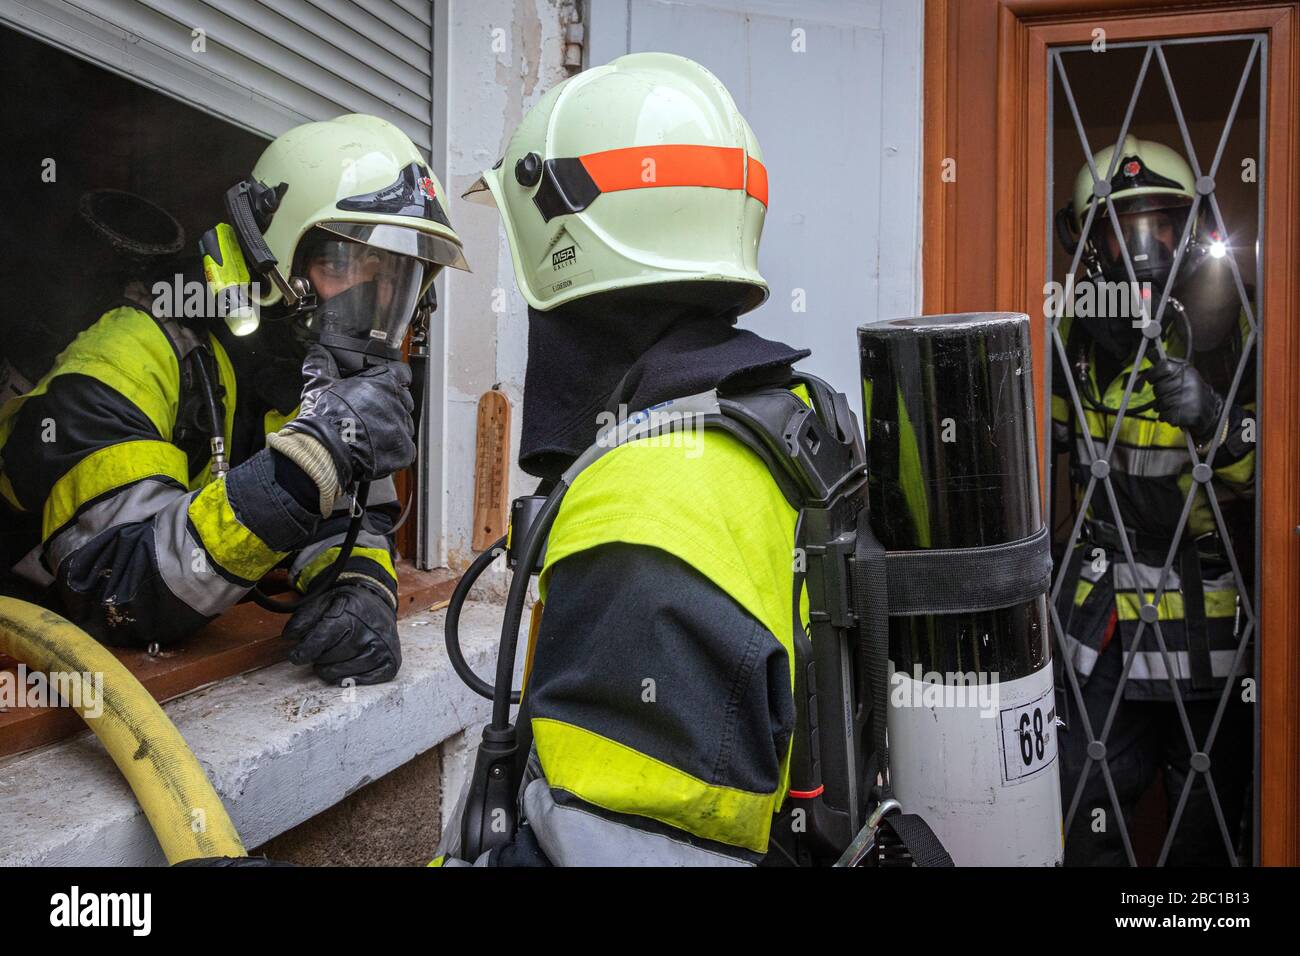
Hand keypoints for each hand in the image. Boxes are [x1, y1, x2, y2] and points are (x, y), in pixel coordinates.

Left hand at [282, 579, 401, 684]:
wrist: (377, 601)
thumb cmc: (347, 606)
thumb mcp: (322, 602)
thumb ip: (303, 618)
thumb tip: (289, 636)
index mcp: (351, 615)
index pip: (321, 641)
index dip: (304, 652)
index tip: (296, 656)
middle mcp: (369, 633)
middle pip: (330, 660)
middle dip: (319, 658)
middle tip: (322, 650)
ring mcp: (383, 649)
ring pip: (344, 674)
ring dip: (332, 670)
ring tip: (332, 659)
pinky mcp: (390, 663)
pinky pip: (364, 681)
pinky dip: (350, 677)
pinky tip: (346, 667)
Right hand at [286, 345, 415, 483]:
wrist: (329, 449)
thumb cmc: (328, 417)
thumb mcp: (320, 384)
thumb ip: (321, 365)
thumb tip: (317, 353)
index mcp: (383, 382)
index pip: (402, 372)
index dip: (395, 377)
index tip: (389, 381)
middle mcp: (398, 402)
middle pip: (404, 399)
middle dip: (391, 404)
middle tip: (372, 412)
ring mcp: (403, 426)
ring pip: (404, 423)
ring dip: (392, 426)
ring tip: (372, 432)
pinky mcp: (404, 448)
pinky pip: (404, 447)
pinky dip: (393, 448)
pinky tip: (376, 448)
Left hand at [1147, 358, 1222, 442]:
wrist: (1211, 410)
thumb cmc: (1191, 390)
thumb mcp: (1183, 373)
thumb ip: (1166, 365)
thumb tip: (1150, 353)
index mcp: (1187, 371)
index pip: (1163, 366)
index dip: (1153, 374)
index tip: (1152, 379)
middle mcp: (1189, 383)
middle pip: (1158, 388)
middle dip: (1159, 394)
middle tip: (1169, 395)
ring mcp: (1188, 399)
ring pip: (1159, 403)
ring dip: (1162, 406)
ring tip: (1173, 404)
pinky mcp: (1186, 414)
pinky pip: (1163, 415)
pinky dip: (1166, 416)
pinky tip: (1175, 413)